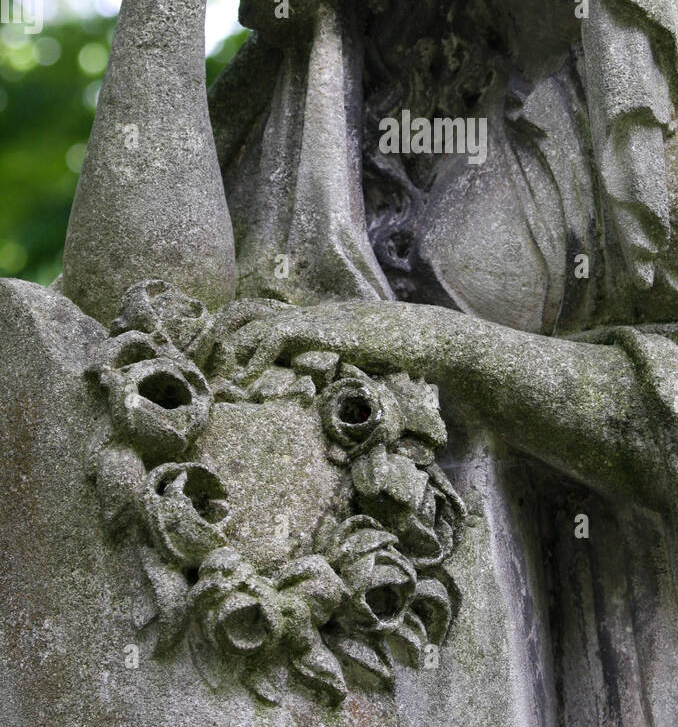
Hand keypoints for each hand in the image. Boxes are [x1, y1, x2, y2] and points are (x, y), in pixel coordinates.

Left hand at [203, 299, 455, 389]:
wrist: (433, 338)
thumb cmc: (403, 358)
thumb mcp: (360, 368)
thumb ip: (336, 377)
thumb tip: (326, 411)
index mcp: (312, 323)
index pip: (256, 320)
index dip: (230, 341)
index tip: (211, 372)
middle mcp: (308, 315)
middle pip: (243, 315)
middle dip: (215, 344)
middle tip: (196, 378)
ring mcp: (315, 318)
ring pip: (252, 322)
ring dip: (226, 353)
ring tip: (211, 385)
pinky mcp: (324, 328)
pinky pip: (276, 333)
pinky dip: (253, 358)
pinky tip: (244, 384)